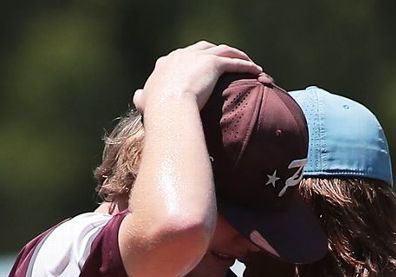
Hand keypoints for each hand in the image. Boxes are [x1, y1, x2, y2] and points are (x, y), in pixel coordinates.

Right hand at [133, 41, 260, 112]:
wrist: (169, 107)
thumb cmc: (156, 109)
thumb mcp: (145, 102)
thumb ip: (142, 98)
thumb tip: (138, 97)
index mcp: (167, 63)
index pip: (183, 56)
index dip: (194, 60)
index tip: (202, 67)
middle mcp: (182, 55)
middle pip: (205, 47)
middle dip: (217, 53)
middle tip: (228, 62)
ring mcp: (198, 57)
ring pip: (223, 50)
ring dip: (237, 55)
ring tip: (248, 63)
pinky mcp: (213, 63)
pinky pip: (235, 62)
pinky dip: (247, 65)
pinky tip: (257, 70)